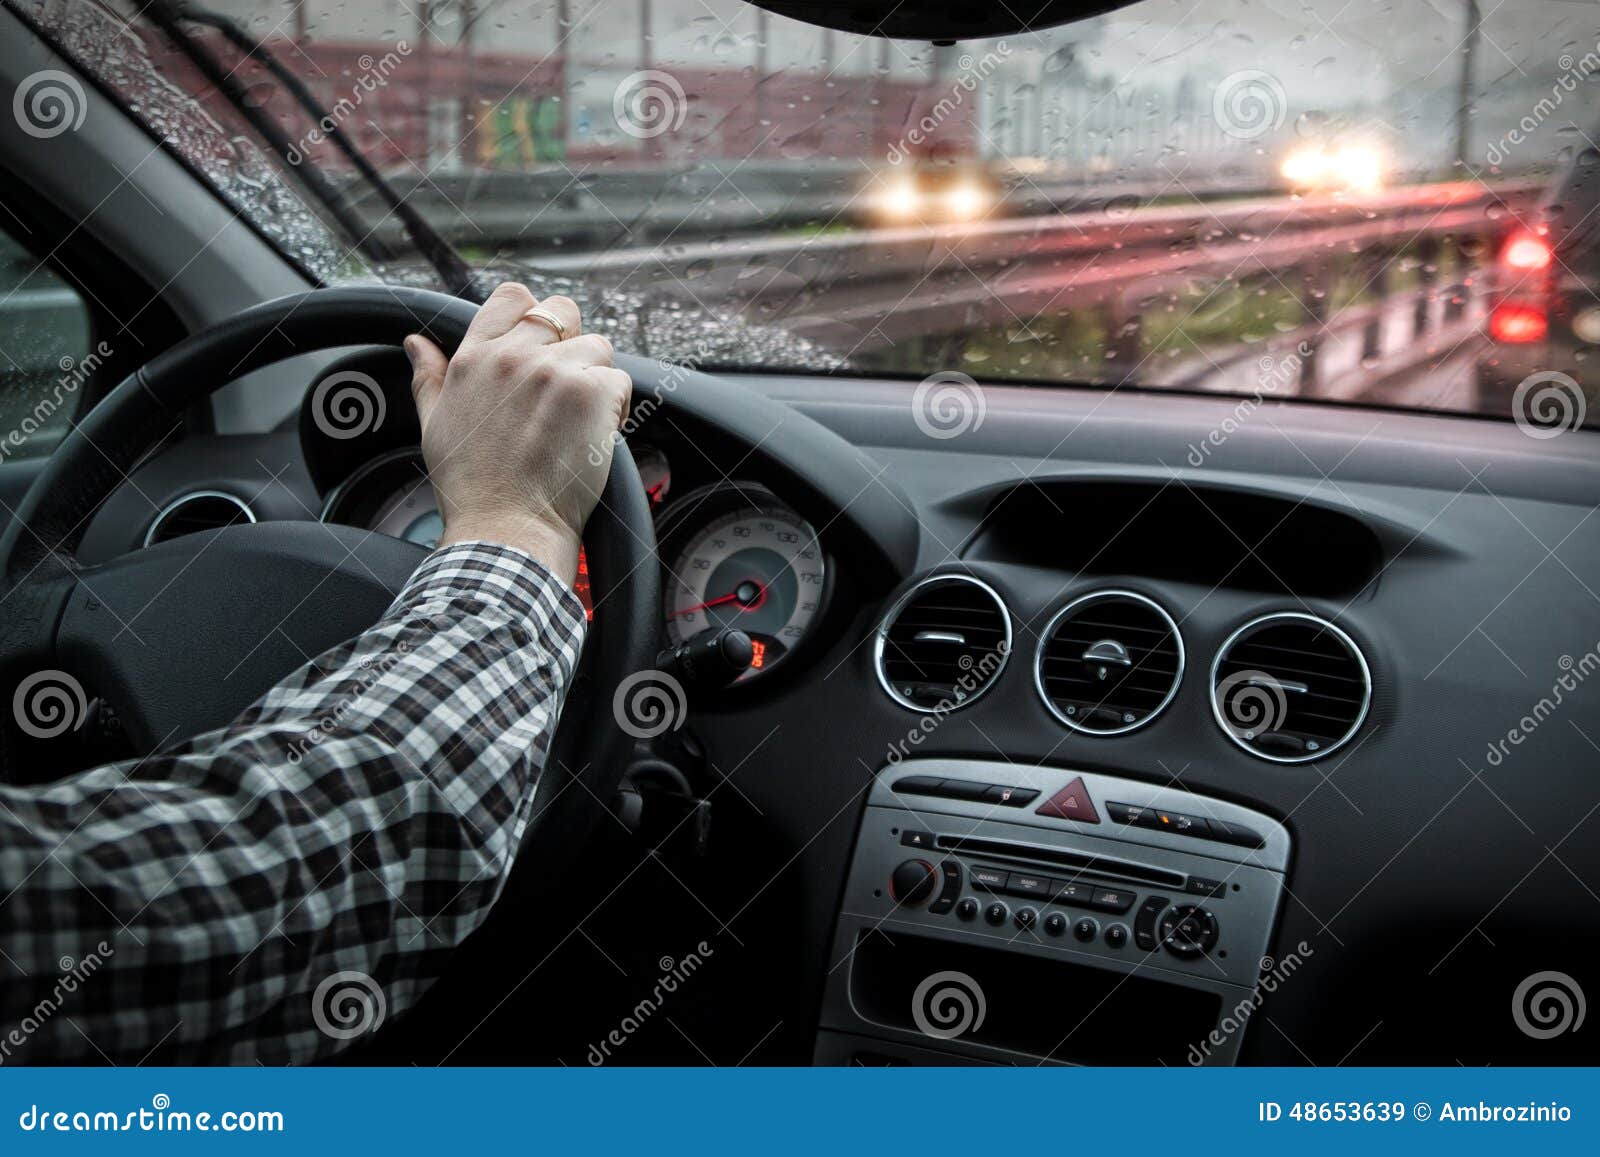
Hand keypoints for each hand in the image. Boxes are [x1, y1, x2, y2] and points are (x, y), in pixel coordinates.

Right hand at [402, 283, 630, 585]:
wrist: (505, 528)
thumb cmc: (470, 486)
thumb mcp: (434, 424)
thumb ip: (429, 377)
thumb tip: (415, 343)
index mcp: (476, 358)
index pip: (513, 298)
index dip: (534, 316)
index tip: (542, 347)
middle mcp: (514, 357)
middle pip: (563, 311)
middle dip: (572, 340)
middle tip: (567, 385)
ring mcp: (554, 372)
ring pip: (598, 345)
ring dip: (597, 377)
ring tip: (580, 418)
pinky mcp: (589, 394)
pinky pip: (619, 380)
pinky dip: (616, 406)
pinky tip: (596, 434)